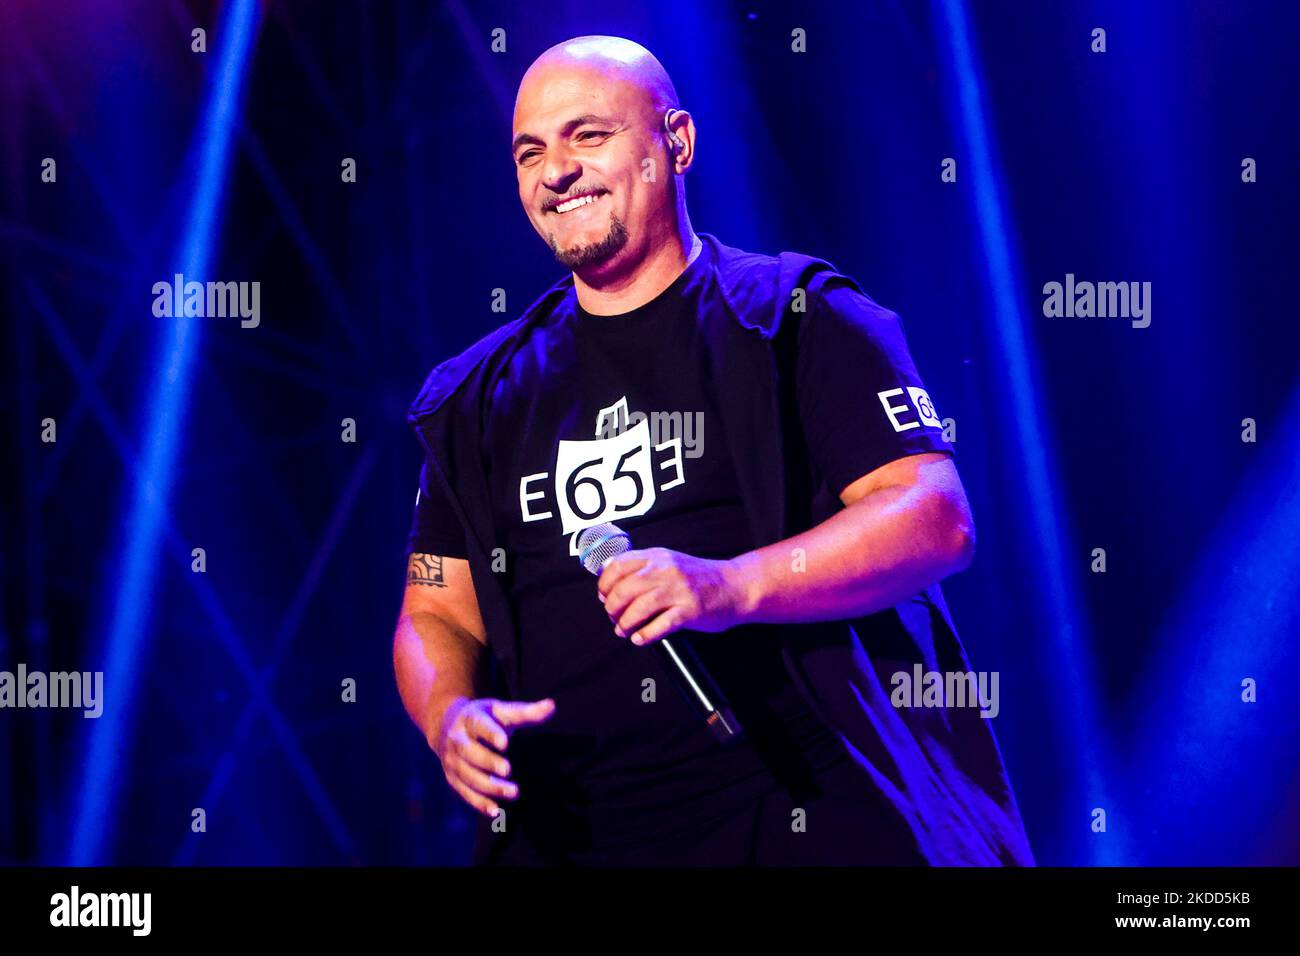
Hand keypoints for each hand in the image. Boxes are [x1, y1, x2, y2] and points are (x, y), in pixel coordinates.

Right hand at [429, 696, 555, 817]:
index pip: (479, 725)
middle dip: (488, 762)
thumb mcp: (502, 711)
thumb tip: (552, 706)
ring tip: (513, 792)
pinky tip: (496, 811)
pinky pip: (465, 793)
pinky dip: (479, 803)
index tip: (505, 743)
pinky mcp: (453, 779)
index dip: (491, 734)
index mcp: (470, 719)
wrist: (447, 726)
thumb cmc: (485, 718)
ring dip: (488, 786)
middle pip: (469, 752)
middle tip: (508, 770)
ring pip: (467, 776)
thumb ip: (526, 712)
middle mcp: (457, 740)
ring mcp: (452, 761)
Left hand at [596, 547, 748, 646]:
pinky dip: (644, 635)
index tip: (604, 597)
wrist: (735, 586)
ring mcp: (678, 590)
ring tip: (623, 631)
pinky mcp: (689, 611)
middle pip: (624, 589)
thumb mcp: (669, 562)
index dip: (605, 585)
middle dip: (612, 608)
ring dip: (625, 624)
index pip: (618, 566)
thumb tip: (609, 575)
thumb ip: (643, 567)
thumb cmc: (700, 578)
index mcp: (657, 557)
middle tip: (614, 618)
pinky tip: (639, 639)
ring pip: (638, 608)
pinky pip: (659, 626)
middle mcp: (666, 570)